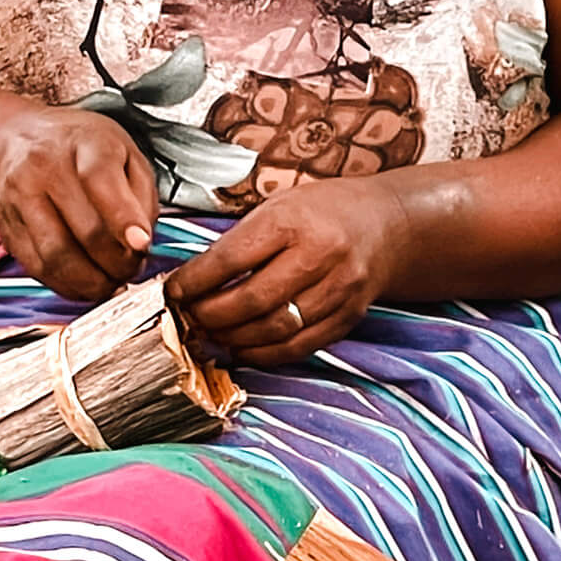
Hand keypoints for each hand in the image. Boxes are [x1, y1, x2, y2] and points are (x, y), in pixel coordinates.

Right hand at [0, 108, 158, 301]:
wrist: (25, 143)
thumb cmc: (83, 153)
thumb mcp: (127, 156)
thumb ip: (141, 198)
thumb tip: (140, 242)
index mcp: (83, 142)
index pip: (100, 180)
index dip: (123, 218)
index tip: (141, 245)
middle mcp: (44, 166)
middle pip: (85, 229)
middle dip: (118, 262)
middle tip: (133, 268)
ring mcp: (20, 197)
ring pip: (58, 257)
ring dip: (92, 281)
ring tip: (111, 280)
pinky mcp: (8, 227)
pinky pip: (39, 269)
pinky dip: (68, 285)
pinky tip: (86, 281)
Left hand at [164, 180, 407, 366]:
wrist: (386, 225)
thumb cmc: (322, 212)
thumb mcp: (279, 206)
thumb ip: (240, 240)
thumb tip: (193, 279)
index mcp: (292, 221)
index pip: (231, 258)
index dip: (195, 281)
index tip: (173, 290)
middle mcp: (318, 255)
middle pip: (251, 300)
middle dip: (209, 315)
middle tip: (188, 317)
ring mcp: (337, 290)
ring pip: (274, 330)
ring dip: (232, 338)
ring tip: (210, 334)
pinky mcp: (348, 317)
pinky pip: (299, 347)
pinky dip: (263, 354)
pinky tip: (241, 347)